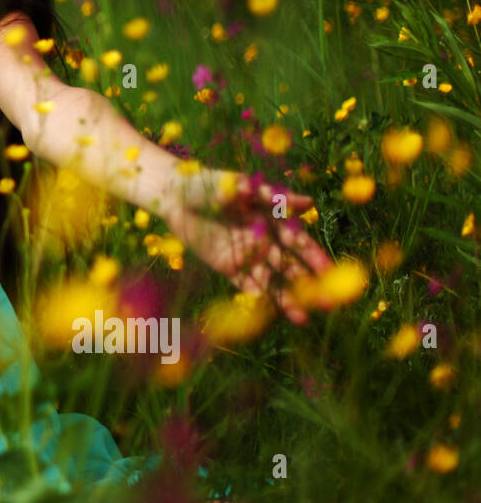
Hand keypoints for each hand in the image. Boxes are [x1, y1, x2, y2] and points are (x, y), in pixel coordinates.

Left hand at [166, 169, 332, 325]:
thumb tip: (308, 201)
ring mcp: (246, 256)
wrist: (174, 196)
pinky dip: (258, 298)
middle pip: (291, 265)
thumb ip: (269, 196)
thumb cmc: (209, 184)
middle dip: (310, 284)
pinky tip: (271, 313)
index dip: (314, 257)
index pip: (299, 242)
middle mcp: (264, 241)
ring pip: (272, 281)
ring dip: (287, 299)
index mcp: (272, 220)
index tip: (328, 272)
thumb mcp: (239, 185)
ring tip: (303, 319)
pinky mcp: (227, 267)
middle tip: (329, 302)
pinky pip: (245, 285)